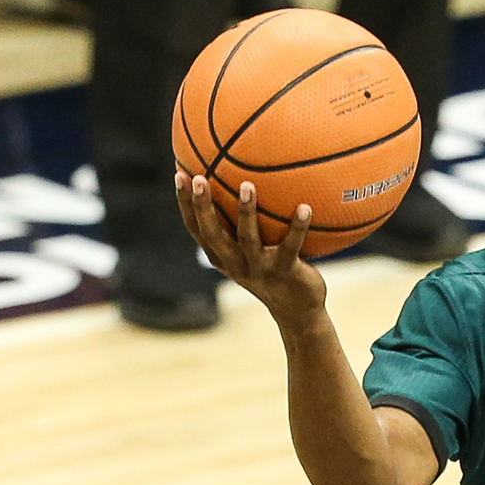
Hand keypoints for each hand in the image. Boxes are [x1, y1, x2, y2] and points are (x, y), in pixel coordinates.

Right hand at [175, 170, 326, 328]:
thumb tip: (242, 178)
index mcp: (222, 257)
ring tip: (248, 184)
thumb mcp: (251, 251)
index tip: (179, 174)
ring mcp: (259, 269)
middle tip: (199, 178)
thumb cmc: (272, 270)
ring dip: (246, 212)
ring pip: (248, 239)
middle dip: (203, 206)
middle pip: (212, 234)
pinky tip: (305, 207)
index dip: (185, 203)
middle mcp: (235, 264)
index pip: (196, 229)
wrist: (296, 310)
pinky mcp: (284, 272)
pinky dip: (298, 227)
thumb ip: (240, 224)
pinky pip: (291, 246)